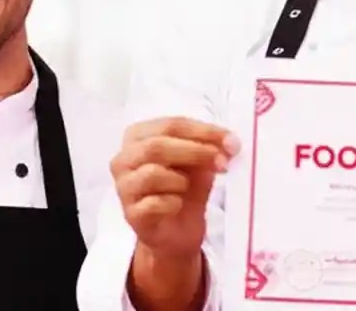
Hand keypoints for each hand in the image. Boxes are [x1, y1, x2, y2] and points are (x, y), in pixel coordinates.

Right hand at [111, 116, 239, 309]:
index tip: (231, 141)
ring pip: (152, 174)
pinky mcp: (130, 214)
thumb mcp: (200, 162)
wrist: (178, 230)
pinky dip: (172, 203)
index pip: (171, 125)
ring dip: (180, 181)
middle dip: (195, 152)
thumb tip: (229, 144)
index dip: (203, 132)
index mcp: (139, 135)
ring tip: (188, 187)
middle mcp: (124, 158)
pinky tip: (177, 205)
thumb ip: (210, 148)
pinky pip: (153, 204)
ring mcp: (124, 187)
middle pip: (157, 147)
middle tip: (222, 161)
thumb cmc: (185, 187)